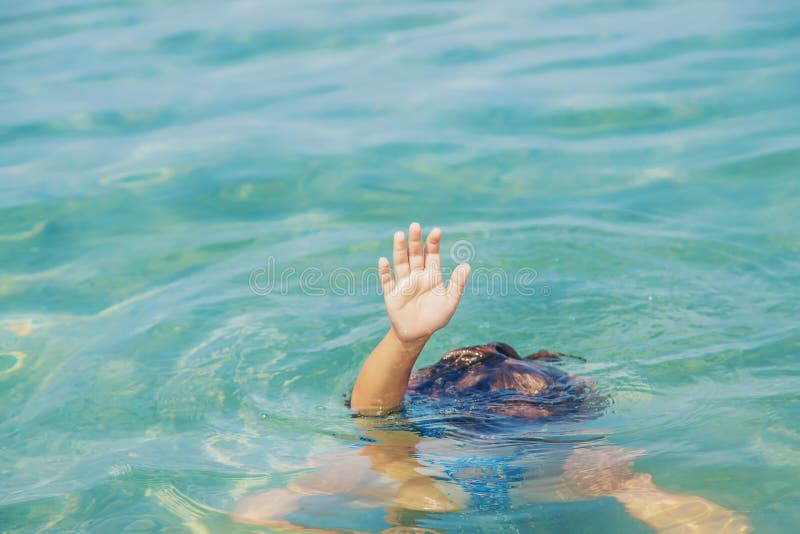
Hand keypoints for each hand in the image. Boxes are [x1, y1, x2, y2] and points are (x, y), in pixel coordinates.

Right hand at [378, 223, 470, 343]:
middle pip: (415, 254)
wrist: (418, 334)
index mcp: (431, 275)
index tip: (437, 231)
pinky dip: (384, 271)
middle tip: (415, 225)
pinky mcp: (391, 294)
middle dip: (415, 240)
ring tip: (399, 235)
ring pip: (400, 262)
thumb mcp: (450, 301)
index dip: (433, 243)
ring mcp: (403, 283)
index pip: (432, 255)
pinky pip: (387, 280)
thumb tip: (467, 265)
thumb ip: (457, 283)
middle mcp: (416, 275)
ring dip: (400, 249)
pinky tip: (384, 261)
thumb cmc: (436, 317)